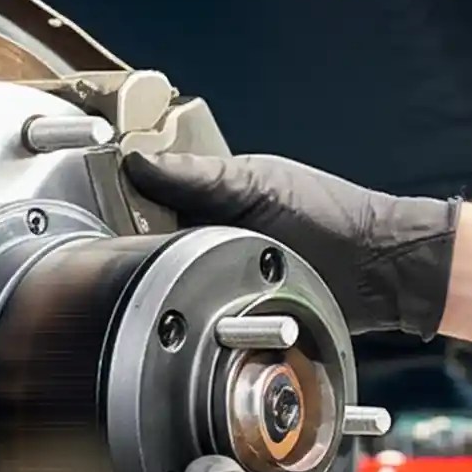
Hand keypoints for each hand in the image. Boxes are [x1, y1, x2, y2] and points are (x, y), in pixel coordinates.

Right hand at [122, 152, 460, 338]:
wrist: (376, 272)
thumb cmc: (331, 219)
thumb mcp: (258, 186)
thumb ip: (198, 176)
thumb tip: (136, 162)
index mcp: (214, 193)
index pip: (150, 193)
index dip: (121, 199)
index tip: (96, 205)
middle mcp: (212, 232)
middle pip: (150, 237)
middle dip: (133, 243)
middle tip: (113, 249)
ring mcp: (220, 271)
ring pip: (166, 276)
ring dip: (154, 279)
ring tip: (137, 278)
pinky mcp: (230, 310)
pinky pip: (195, 309)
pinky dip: (183, 306)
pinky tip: (170, 305)